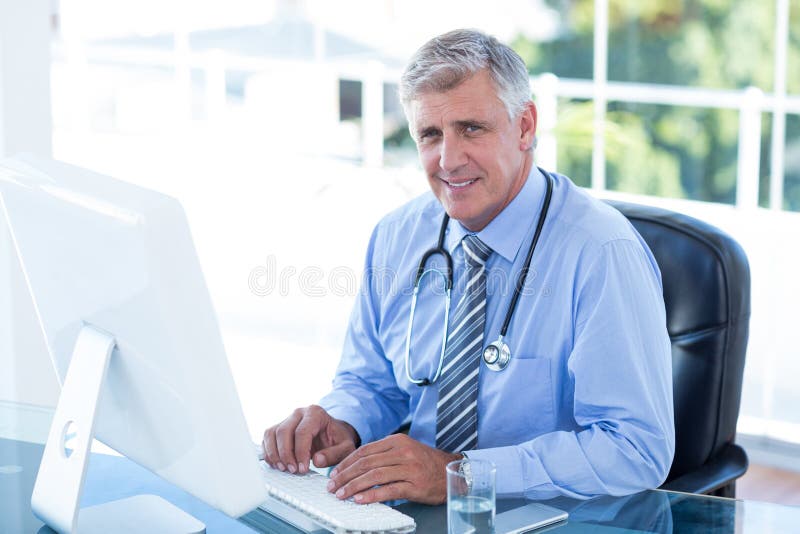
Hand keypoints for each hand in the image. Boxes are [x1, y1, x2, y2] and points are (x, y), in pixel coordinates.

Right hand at [262, 405, 358, 473]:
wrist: (333, 434)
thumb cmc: (339, 439)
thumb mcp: (346, 447)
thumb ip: (335, 454)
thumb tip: (316, 460)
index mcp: (315, 413)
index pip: (302, 432)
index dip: (300, 452)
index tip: (303, 469)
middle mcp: (299, 413)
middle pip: (283, 431)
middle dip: (286, 454)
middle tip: (293, 470)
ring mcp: (287, 419)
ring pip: (272, 433)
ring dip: (274, 454)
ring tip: (284, 469)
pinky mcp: (279, 428)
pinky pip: (268, 438)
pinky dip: (269, 452)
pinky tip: (277, 464)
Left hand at [326, 433, 460, 504]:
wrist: (451, 472)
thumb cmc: (425, 463)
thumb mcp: (404, 451)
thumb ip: (383, 455)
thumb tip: (355, 467)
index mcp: (397, 441)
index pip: (364, 450)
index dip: (346, 462)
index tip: (334, 473)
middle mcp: (403, 451)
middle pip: (366, 463)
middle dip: (345, 475)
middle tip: (333, 486)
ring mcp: (409, 468)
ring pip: (374, 476)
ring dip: (354, 486)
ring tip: (342, 494)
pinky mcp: (415, 485)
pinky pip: (389, 490)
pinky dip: (372, 496)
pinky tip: (360, 500)